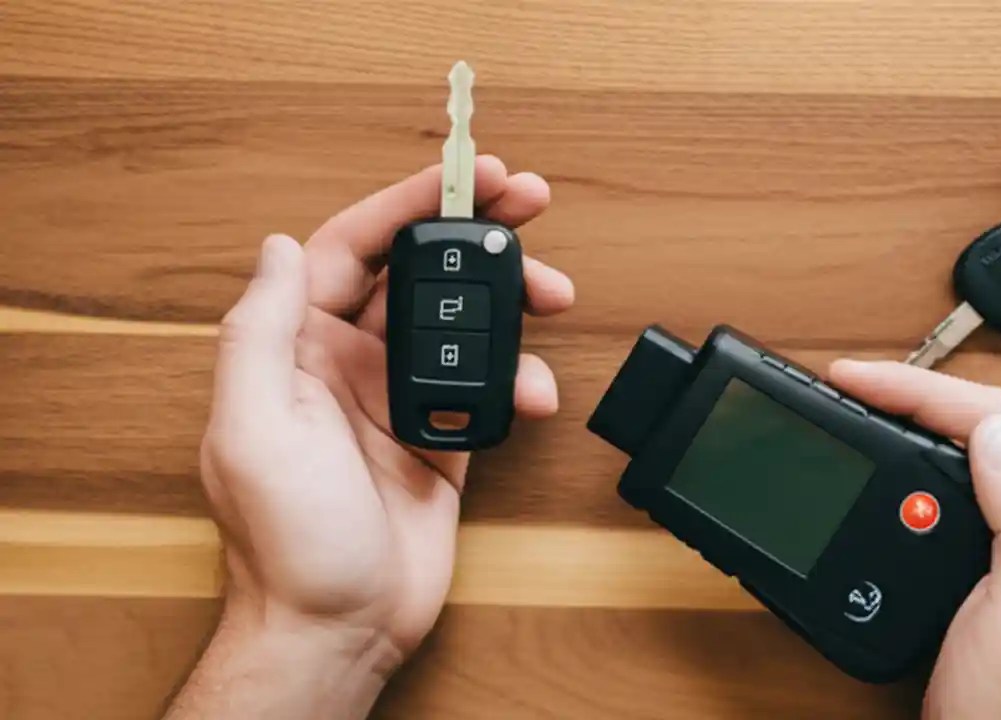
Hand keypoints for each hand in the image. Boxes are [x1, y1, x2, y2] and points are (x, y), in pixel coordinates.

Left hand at [187, 157, 572, 714]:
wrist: (338, 630)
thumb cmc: (287, 544)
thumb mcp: (254, 428)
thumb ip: (261, 331)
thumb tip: (281, 246)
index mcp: (297, 348)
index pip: (353, 248)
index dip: (406, 203)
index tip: (463, 175)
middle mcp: (348, 363)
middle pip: (419, 271)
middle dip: (474, 230)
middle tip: (529, 201)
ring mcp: (399, 398)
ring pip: (464, 321)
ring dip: (511, 298)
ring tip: (555, 288)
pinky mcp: (444, 437)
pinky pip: (490, 385)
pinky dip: (521, 378)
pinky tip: (538, 389)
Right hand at [828, 361, 1000, 719]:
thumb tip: (995, 433)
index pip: (996, 419)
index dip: (917, 389)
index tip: (851, 380)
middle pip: (982, 422)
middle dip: (911, 393)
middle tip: (847, 386)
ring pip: (969, 446)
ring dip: (911, 419)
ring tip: (860, 407)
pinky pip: (957, 482)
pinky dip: (912, 460)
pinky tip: (885, 460)